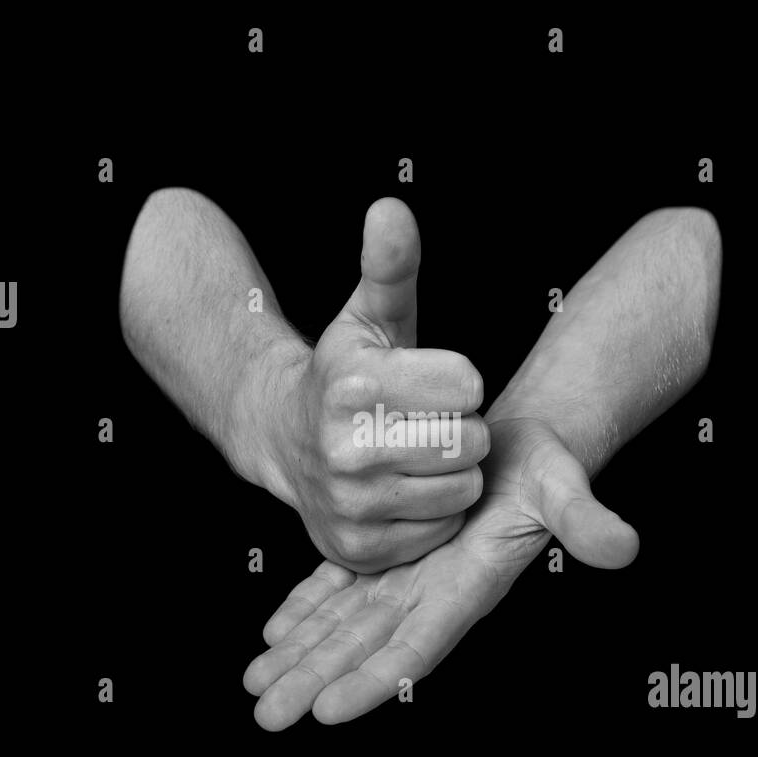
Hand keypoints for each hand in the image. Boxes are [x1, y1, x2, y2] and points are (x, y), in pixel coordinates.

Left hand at [243, 416, 638, 729]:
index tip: (328, 711)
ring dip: (302, 654)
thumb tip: (624, 548)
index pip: (416, 647)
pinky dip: (307, 609)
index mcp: (468, 588)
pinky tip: (275, 632)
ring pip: (344, 624)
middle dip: (316, 681)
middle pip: (365, 647)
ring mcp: (409, 575)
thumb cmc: (548, 465)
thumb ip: (586, 521)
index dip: (373, 680)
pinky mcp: (392, 550)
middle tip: (267, 714)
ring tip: (257, 684)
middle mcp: (432, 592)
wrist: (526, 444)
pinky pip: (340, 587)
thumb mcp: (565, 486)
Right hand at [257, 197, 489, 572]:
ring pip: (462, 489)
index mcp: (355, 384)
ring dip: (453, 472)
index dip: (460, 381)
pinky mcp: (360, 549)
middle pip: (470, 441)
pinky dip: (435, 514)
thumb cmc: (348, 373)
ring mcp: (351, 505)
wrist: (287, 438)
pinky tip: (406, 490)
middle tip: (427, 422)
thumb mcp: (370, 315)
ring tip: (418, 455)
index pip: (468, 385)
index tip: (434, 382)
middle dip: (461, 428)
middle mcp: (347, 449)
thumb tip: (391, 206)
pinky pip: (442, 532)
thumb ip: (391, 265)